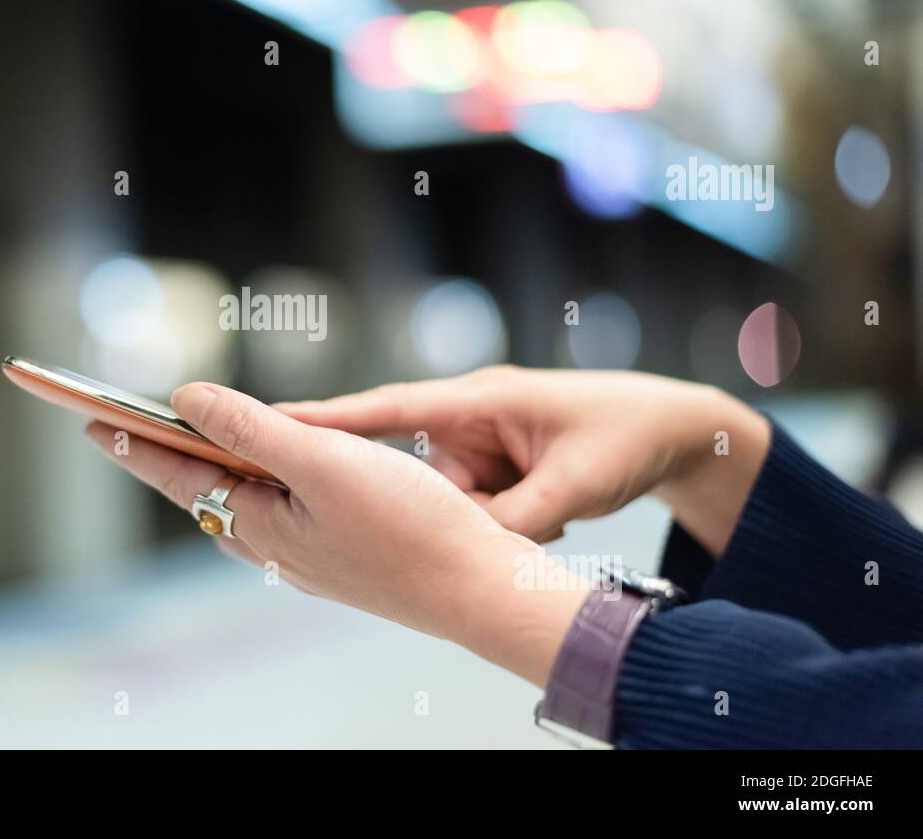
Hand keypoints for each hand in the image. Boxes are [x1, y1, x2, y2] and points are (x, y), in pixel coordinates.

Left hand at [85, 383, 589, 686]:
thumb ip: (249, 428)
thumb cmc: (410, 525)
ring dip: (215, 473)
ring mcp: (309, 557)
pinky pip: (283, 517)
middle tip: (130, 429)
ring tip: (193, 447)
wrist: (481, 590)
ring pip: (243, 509)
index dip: (132, 442)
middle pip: (205, 492)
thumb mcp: (322, 461)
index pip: (178, 473)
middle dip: (166, 457)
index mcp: (261, 524)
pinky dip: (266, 486)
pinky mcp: (343, 558)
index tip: (88, 421)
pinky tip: (281, 479)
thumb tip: (184, 402)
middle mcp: (276, 547)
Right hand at [278, 367, 770, 555]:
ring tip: (554, 509)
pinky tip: (553, 513)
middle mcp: (469, 420)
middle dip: (446, 504)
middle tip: (481, 513)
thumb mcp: (576, 482)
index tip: (272, 423)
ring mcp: (482, 445)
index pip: (387, 410)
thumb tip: (468, 546)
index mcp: (479, 400)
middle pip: (418, 472)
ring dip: (497, 518)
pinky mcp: (495, 467)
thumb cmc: (625, 436)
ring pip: (452, 499)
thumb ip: (516, 518)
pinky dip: (511, 520)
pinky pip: (479, 507)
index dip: (328, 420)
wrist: (675, 429)